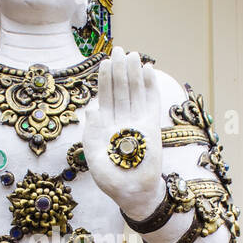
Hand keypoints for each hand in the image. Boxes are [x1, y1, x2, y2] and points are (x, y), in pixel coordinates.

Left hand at [82, 47, 163, 215]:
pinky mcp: (152, 127)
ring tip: (134, 55)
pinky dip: (151, 87)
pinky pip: (151, 102)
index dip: (104, 79)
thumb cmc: (112, 181)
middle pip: (120, 89)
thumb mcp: (94, 160)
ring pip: (135, 92)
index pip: (105, 97)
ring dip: (134, 74)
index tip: (104, 62)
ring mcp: (137, 122)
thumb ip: (91, 136)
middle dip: (119, 70)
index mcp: (105, 125)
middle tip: (119, 49)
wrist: (134, 193)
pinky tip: (149, 71)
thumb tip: (91, 109)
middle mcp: (121, 120)